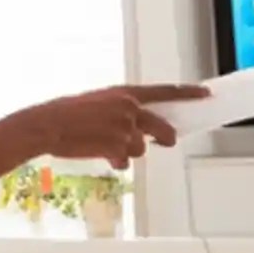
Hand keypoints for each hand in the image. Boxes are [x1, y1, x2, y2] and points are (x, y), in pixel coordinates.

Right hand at [17, 83, 210, 168]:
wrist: (47, 125)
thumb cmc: (65, 114)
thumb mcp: (97, 103)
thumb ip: (120, 112)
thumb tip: (135, 130)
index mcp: (124, 93)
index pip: (165, 91)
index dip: (188, 93)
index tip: (206, 93)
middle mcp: (129, 108)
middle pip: (163, 127)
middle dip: (165, 138)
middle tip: (166, 142)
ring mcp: (125, 128)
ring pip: (140, 147)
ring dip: (126, 151)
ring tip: (103, 146)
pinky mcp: (117, 147)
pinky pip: (125, 160)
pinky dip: (115, 161)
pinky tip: (99, 154)